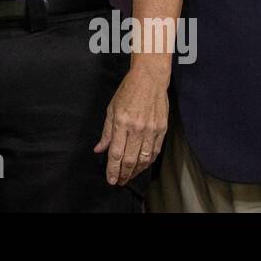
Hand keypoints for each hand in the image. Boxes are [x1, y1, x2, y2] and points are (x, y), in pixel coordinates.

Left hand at [94, 62, 169, 185]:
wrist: (149, 79)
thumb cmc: (128, 91)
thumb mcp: (111, 108)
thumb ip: (106, 132)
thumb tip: (99, 149)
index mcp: (121, 122)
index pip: (115, 153)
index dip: (112, 169)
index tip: (110, 179)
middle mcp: (137, 128)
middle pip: (129, 159)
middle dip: (123, 174)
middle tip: (119, 181)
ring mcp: (151, 130)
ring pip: (144, 159)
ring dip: (136, 171)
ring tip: (129, 176)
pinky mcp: (162, 130)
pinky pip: (155, 152)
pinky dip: (148, 162)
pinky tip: (142, 166)